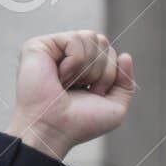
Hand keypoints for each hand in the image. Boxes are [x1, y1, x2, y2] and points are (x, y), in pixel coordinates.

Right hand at [4, 31, 135, 159]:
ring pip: (90, 37)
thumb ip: (125, 82)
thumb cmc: (81, 122)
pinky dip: (75, 62)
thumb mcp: (115, 106)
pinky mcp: (39, 45)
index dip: (111, 74)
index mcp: (84, 67)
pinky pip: (75, 39)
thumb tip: (126, 55)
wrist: (56, 129)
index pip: (110, 52)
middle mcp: (68, 55)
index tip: (95, 93)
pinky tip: (60, 77)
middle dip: (102, 70)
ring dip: (88, 68)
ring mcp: (53, 49)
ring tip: (70, 84)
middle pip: (102, 41)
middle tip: (83, 88)